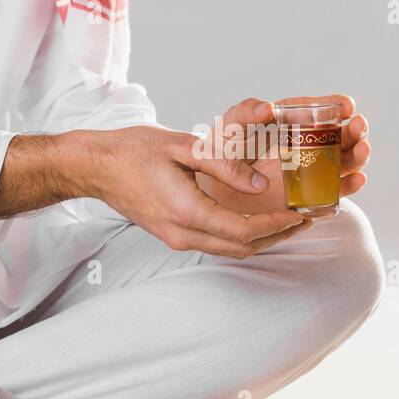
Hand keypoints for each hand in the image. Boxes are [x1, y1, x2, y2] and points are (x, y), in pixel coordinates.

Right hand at [69, 126, 310, 257]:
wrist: (94, 167)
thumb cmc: (133, 150)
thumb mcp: (181, 146)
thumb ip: (222, 164)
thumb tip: (258, 185)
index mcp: (186, 210)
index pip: (243, 230)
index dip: (277, 226)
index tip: (300, 214)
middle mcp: (182, 233)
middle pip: (242, 248)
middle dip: (277, 237)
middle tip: (304, 220)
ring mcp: (175, 239)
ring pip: (229, 251)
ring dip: (261, 240)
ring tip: (287, 221)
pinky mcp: (172, 237)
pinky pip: (215, 245)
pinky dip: (241, 237)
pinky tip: (255, 219)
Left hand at [196, 95, 370, 214]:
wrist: (213, 192)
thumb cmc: (219, 155)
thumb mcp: (229, 129)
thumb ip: (244, 114)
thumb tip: (267, 107)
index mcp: (289, 124)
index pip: (318, 112)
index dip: (335, 106)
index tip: (347, 105)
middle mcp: (305, 146)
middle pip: (338, 136)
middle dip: (353, 130)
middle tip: (360, 126)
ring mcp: (309, 171)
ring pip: (342, 162)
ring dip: (357, 156)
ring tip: (363, 150)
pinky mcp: (309, 195)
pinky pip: (334, 191)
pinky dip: (348, 186)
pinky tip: (357, 180)